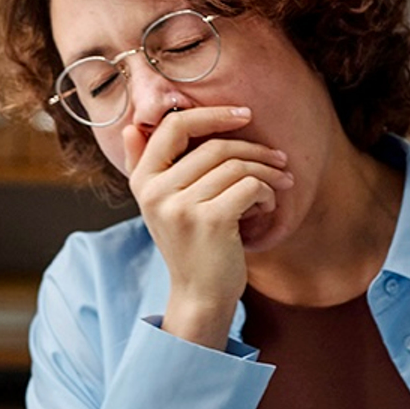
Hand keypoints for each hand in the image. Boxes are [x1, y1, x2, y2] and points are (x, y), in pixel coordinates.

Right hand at [121, 107, 291, 347]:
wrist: (200, 294)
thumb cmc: (190, 244)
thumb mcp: (161, 204)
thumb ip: (145, 165)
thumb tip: (129, 126)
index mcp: (142, 181)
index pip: (173, 126)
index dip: (211, 114)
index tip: (243, 115)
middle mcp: (155, 191)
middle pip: (214, 146)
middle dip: (254, 149)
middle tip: (279, 160)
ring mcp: (180, 206)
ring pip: (236, 165)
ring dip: (266, 173)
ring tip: (280, 185)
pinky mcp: (209, 220)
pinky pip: (249, 186)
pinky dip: (267, 193)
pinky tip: (267, 207)